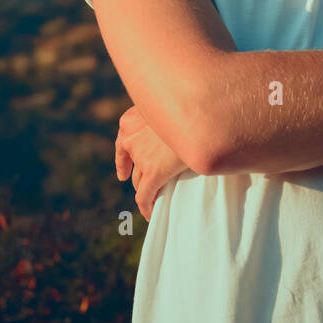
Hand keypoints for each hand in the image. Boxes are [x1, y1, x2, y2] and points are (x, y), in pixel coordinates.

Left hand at [115, 105, 190, 219]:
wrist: (199, 114)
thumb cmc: (188, 109)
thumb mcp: (168, 109)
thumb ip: (160, 121)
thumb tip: (165, 131)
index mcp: (131, 120)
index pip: (122, 144)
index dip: (123, 162)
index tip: (124, 175)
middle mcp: (131, 137)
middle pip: (134, 166)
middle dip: (140, 177)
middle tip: (149, 186)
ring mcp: (141, 156)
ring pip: (139, 182)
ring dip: (146, 191)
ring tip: (155, 199)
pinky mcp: (153, 171)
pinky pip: (144, 196)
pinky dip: (146, 206)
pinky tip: (150, 213)